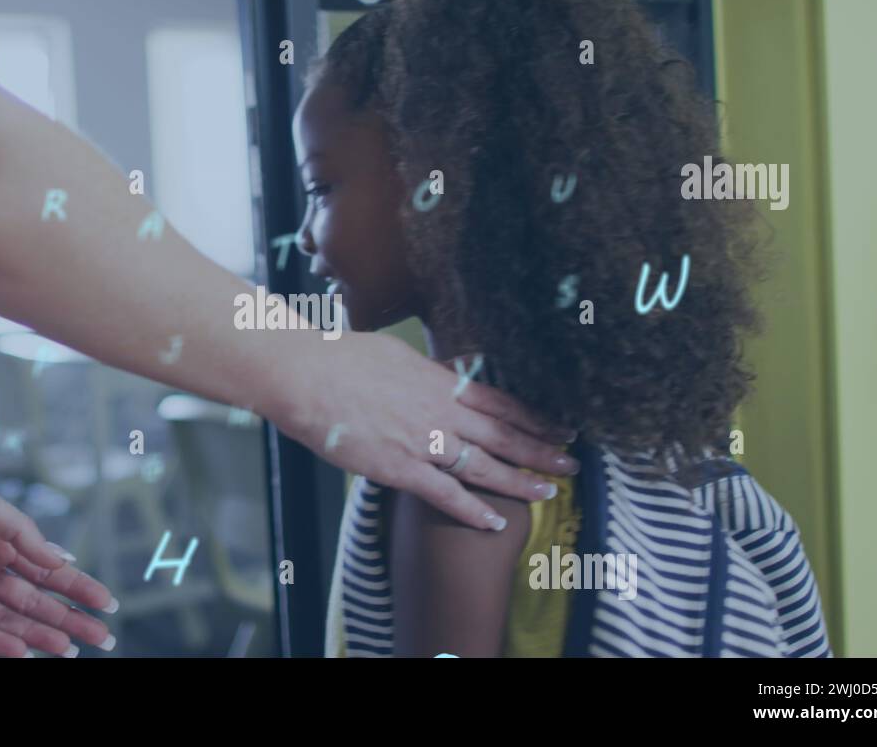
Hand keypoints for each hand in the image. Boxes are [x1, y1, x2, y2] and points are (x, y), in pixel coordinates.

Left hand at [0, 455, 115, 657]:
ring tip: (70, 650)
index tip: (106, 602)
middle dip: (68, 617)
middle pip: (33, 599)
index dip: (77, 586)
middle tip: (101, 637)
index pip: (46, 568)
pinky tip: (23, 653)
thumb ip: (20, 532)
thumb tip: (60, 559)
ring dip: (39, 634)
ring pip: (7, 619)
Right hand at [270, 332, 577, 529]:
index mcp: (440, 381)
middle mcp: (440, 411)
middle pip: (504, 434)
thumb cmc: (341, 358)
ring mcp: (422, 440)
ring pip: (484, 465)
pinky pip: (444, 494)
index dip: (535, 417)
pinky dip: (472, 510)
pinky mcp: (398, 467)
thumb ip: (427, 371)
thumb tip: (446, 372)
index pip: (501, 402)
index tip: (561, 427)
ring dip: (519, 481)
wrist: (304, 373)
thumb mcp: (397, 354)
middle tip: (572, 465)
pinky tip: (494, 523)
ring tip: (547, 493)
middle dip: (542, 451)